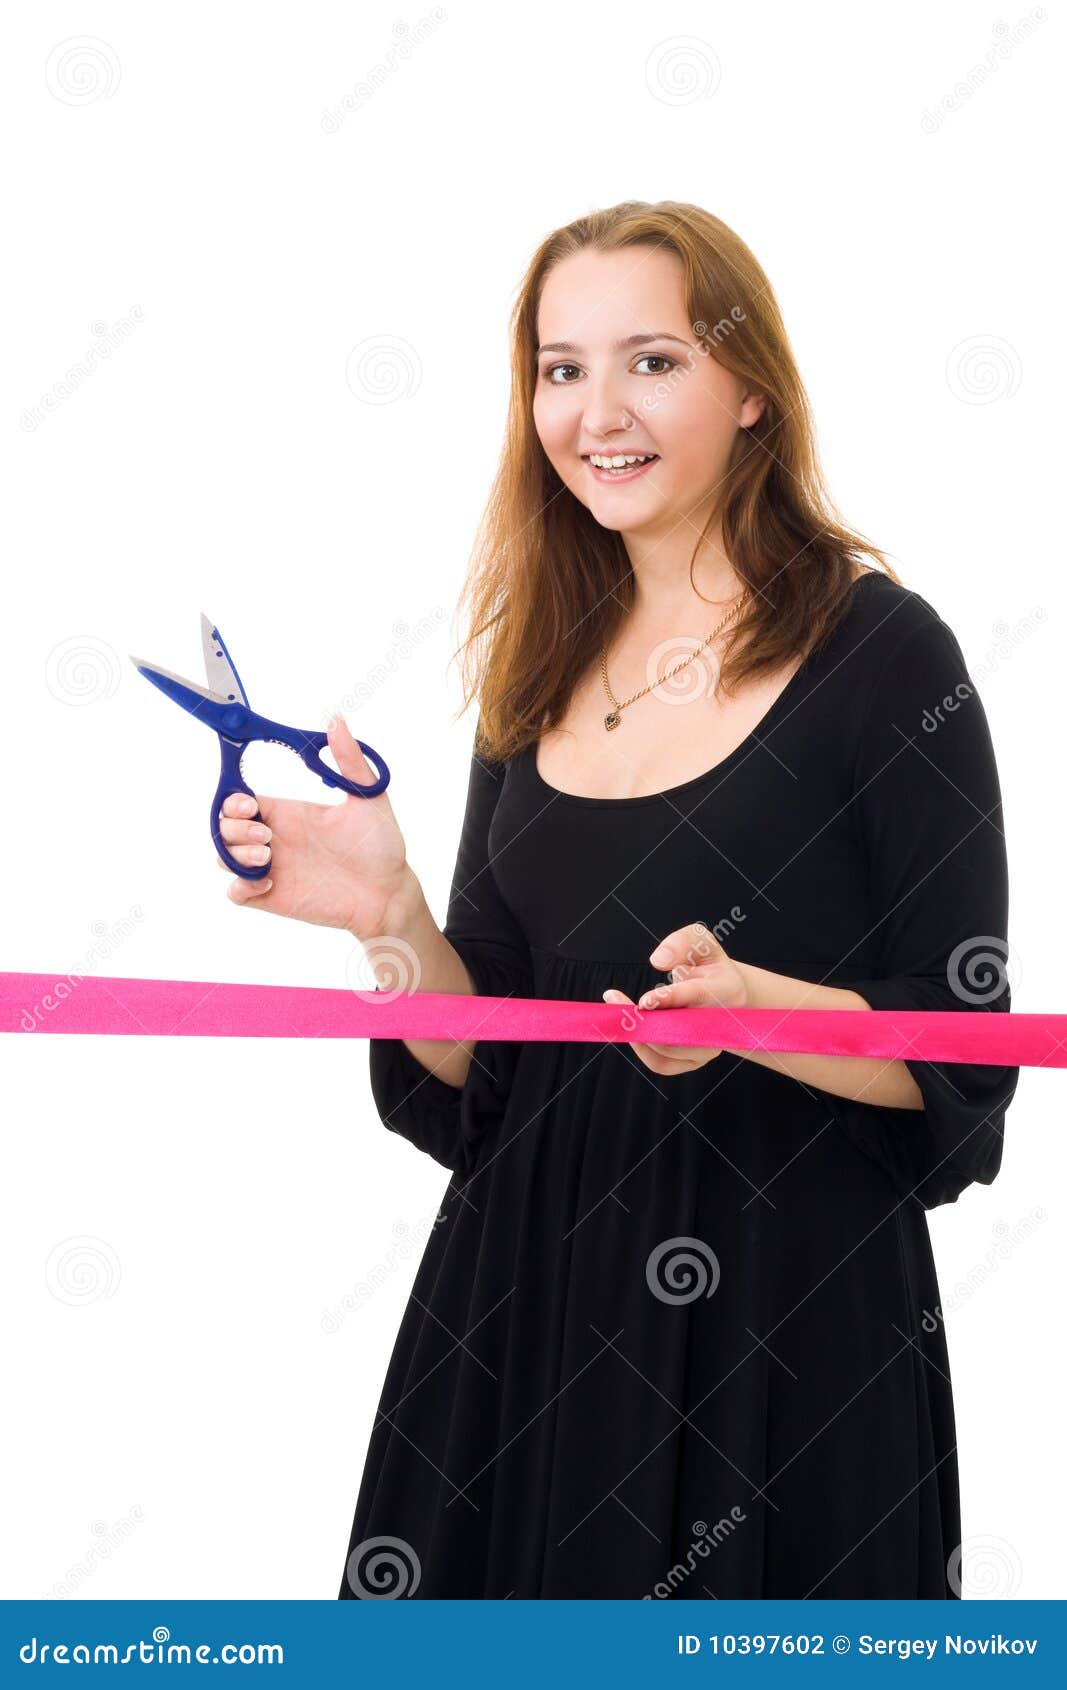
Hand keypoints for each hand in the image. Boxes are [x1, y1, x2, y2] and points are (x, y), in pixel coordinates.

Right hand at [216, 714, 409, 937]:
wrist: (389, 892)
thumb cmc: (381, 846)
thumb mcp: (368, 797)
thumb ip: (349, 760)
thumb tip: (335, 719)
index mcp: (290, 813)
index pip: (242, 799)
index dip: (235, 798)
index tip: (251, 802)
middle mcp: (276, 839)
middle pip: (225, 826)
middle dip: (232, 827)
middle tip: (265, 835)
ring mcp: (272, 868)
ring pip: (224, 858)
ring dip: (234, 854)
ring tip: (267, 855)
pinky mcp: (273, 897)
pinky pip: (236, 893)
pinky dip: (241, 886)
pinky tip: (269, 882)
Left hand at [602, 921, 748, 1074]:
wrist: (726, 995)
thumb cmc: (708, 965)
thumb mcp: (700, 942)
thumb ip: (681, 943)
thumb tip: (658, 960)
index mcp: (728, 990)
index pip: (698, 996)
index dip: (670, 999)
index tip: (644, 1000)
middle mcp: (722, 1025)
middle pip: (681, 1030)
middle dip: (646, 1020)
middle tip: (615, 1001)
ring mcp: (710, 1047)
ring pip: (668, 1050)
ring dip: (637, 1032)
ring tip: (615, 1009)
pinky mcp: (695, 1061)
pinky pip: (662, 1064)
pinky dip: (640, 1049)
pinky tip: (629, 1029)